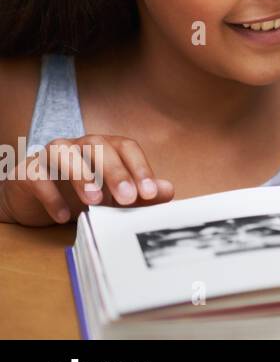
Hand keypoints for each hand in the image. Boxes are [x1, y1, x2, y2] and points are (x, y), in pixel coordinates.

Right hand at [0, 135, 174, 226]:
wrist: (36, 199)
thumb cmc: (81, 194)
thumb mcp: (113, 197)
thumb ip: (140, 194)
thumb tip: (168, 190)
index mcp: (104, 147)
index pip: (126, 147)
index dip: (139, 168)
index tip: (149, 193)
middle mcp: (79, 145)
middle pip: (98, 147)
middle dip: (116, 173)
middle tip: (128, 199)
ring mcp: (51, 155)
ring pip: (64, 152)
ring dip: (81, 176)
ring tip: (94, 202)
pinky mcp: (28, 171)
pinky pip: (38, 176)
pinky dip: (51, 195)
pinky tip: (63, 216)